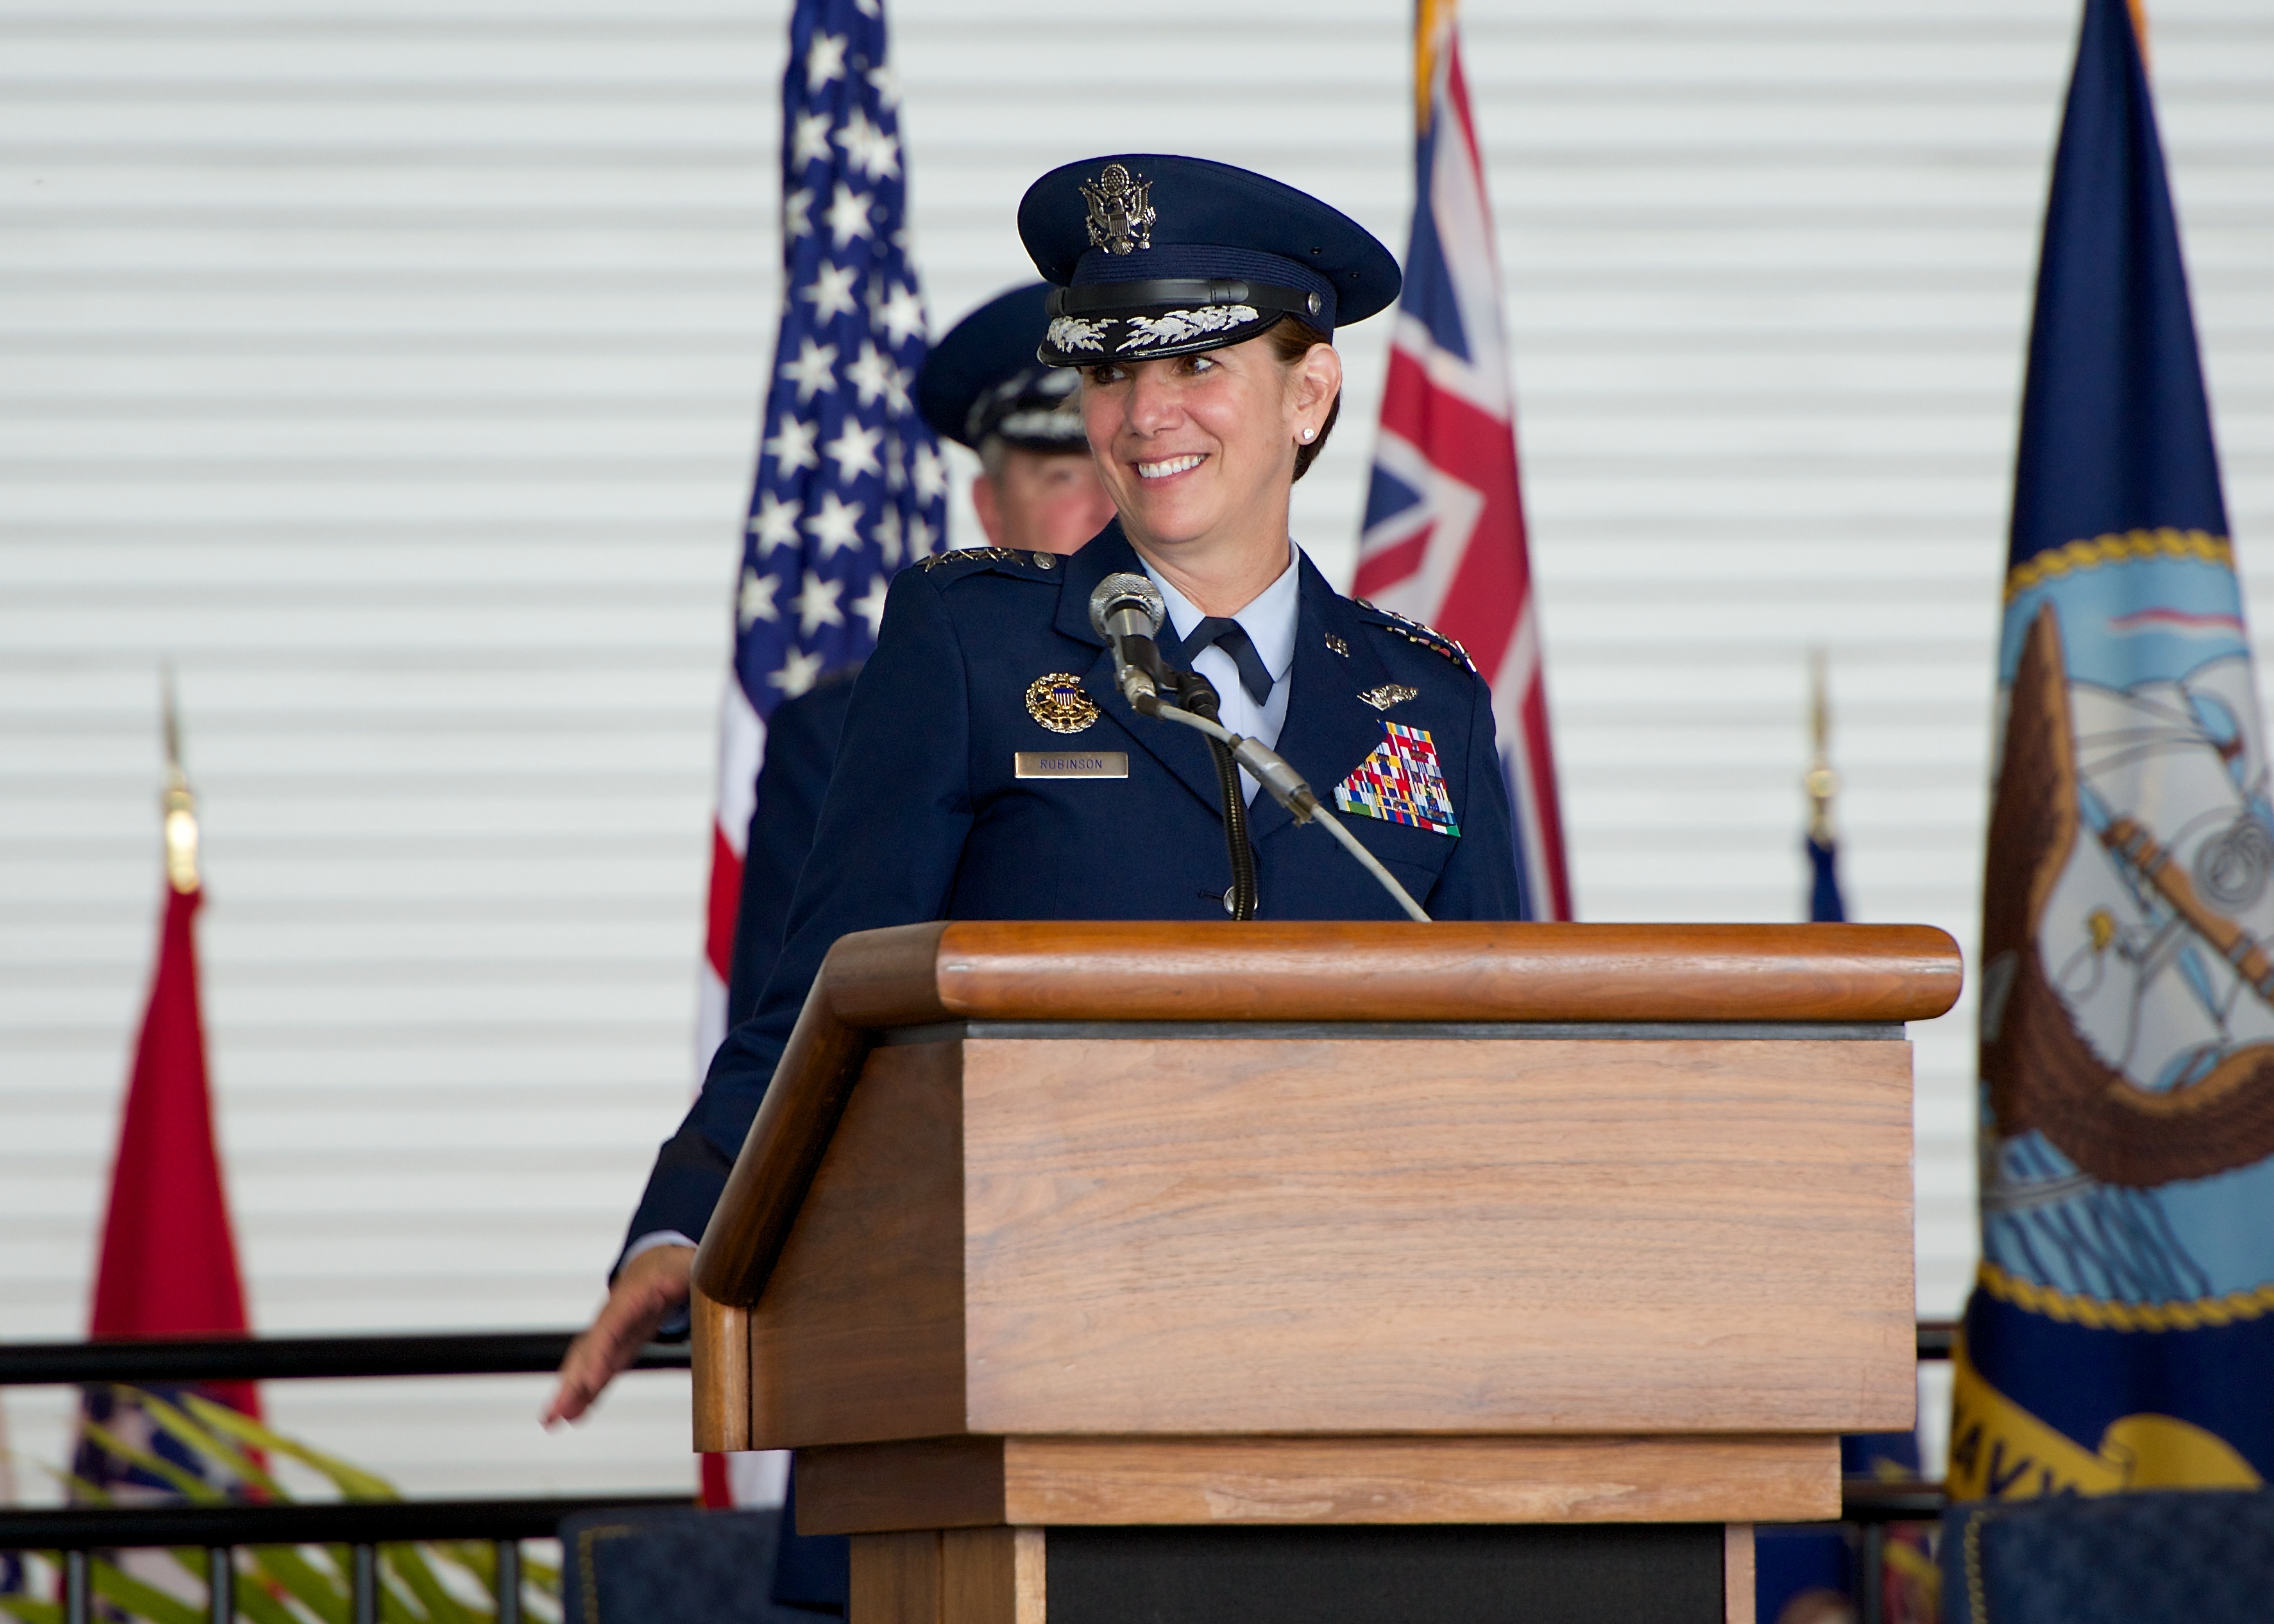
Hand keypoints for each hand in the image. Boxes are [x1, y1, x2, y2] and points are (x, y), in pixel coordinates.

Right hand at [543, 1243, 694, 1426]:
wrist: (656, 1262)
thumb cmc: (675, 1265)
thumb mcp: (691, 1264)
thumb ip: (696, 1271)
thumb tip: (704, 1274)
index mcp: (634, 1295)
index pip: (613, 1325)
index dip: (601, 1352)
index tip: (592, 1380)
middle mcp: (614, 1316)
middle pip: (589, 1348)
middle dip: (572, 1381)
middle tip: (555, 1413)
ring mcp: (611, 1333)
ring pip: (585, 1362)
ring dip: (569, 1391)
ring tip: (551, 1421)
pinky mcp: (615, 1348)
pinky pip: (597, 1371)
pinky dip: (585, 1393)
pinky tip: (574, 1416)